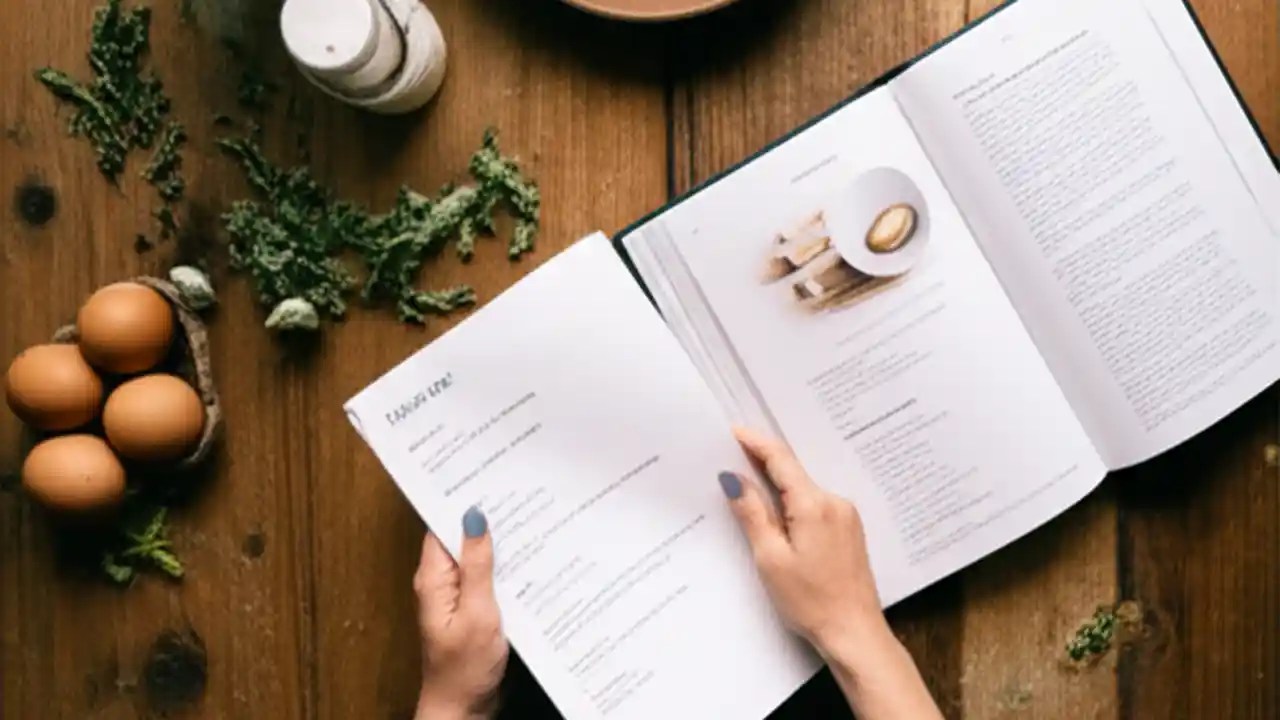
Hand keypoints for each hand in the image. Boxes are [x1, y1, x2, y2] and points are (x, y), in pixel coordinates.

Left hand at [413, 507, 508, 719]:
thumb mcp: (478, 612)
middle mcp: (441, 584)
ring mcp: (457, 597)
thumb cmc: (465, 669)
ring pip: (477, 558)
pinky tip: (527, 560)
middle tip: (519, 493)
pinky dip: (504, 569)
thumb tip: (474, 518)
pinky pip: (486, 579)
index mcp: (434, 579)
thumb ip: (478, 565)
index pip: (442, 526)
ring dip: (499, 544)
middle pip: (461, 539)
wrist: (464, 709)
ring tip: (529, 519)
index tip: (487, 479)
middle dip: (487, 519)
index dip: (462, 502)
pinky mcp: (472, 610)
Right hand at [719, 427, 940, 719]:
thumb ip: (752, 513)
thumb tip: (734, 479)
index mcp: (814, 505)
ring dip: (778, 487)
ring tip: (749, 490)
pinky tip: (778, 518)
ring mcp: (846, 516)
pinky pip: (816, 505)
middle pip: (792, 472)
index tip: (734, 431)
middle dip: (763, 464)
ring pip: (803, 489)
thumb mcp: (771, 558)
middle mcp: (834, 502)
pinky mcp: (849, 529)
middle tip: (732, 458)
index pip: (780, 459)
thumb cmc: (811, 602)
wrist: (855, 632)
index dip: (755, 442)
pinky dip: (794, 504)